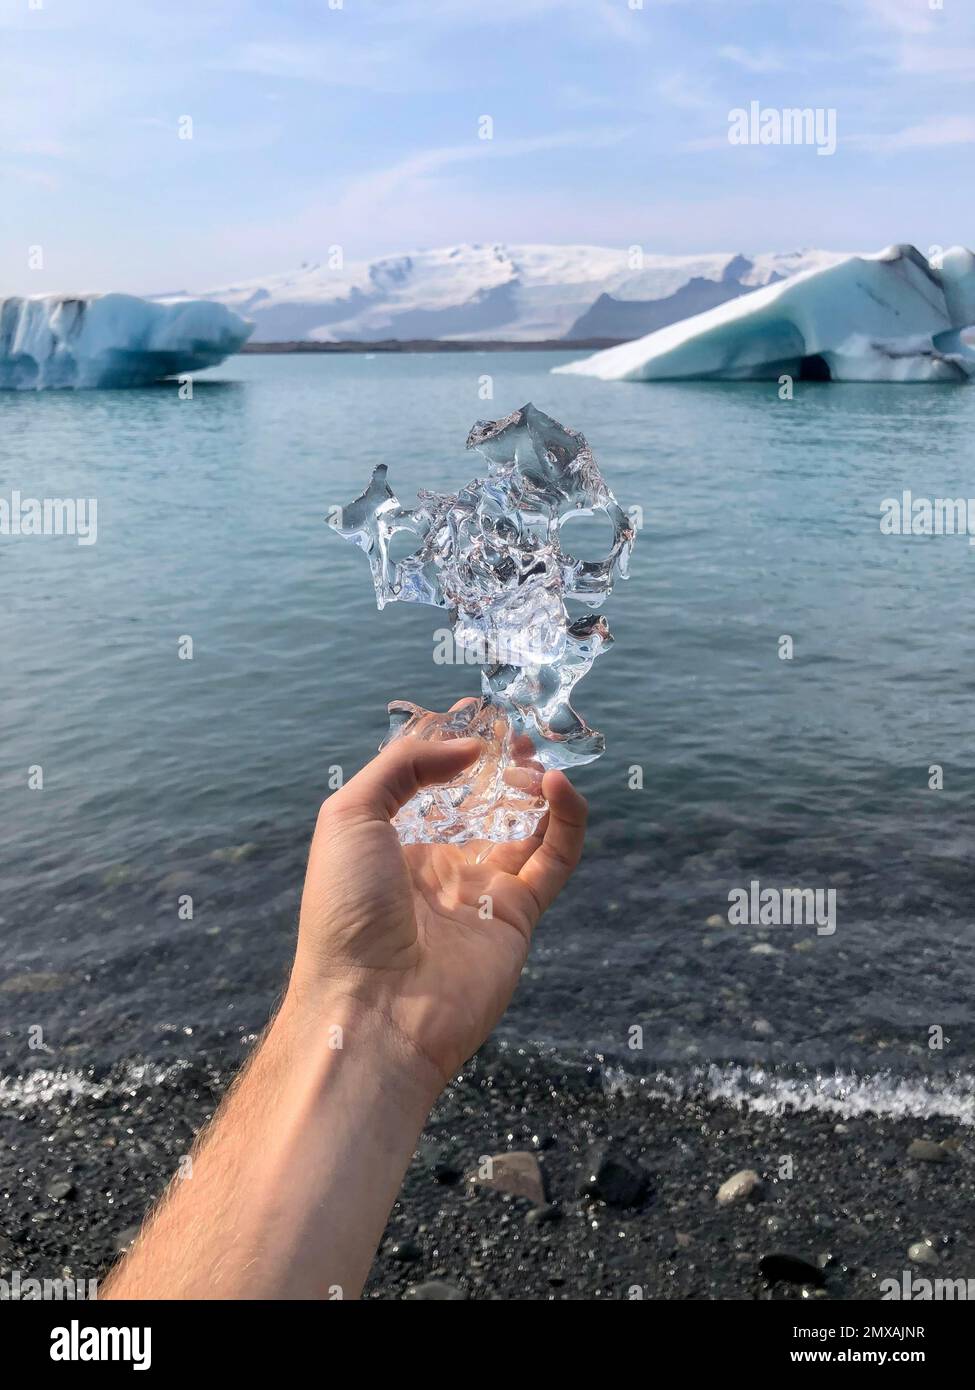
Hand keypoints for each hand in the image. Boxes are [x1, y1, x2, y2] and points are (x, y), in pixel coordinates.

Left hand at [286, 707, 586, 1092]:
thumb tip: (467, 749)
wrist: (373, 1006)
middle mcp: (439, 864)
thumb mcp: (349, 816)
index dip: (456, 749)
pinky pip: (554, 859)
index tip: (479, 717)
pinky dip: (565, 819)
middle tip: (518, 733)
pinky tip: (555, 785)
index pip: (434, 784)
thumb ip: (403, 766)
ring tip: (536, 757)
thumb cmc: (345, 911)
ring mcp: (482, 890)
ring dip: (536, 785)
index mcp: (393, 843)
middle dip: (503, 764)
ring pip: (525, 825)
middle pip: (484, 801)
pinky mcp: (520, 915)